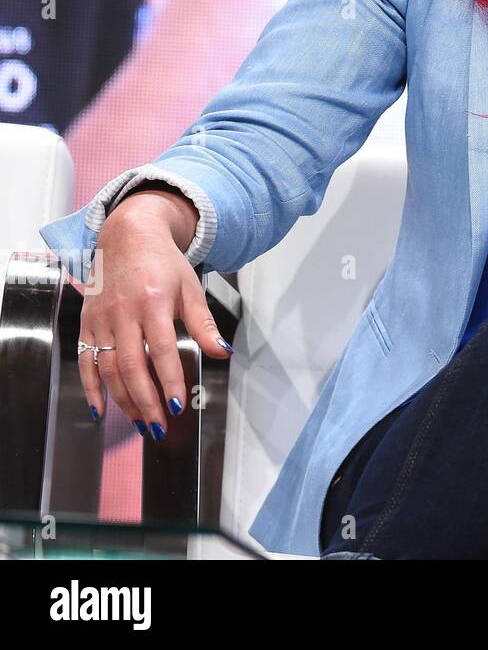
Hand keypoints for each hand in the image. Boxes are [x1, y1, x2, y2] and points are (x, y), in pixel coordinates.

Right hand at [77, 196, 231, 438]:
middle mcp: (123, 313)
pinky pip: (86, 360)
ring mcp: (102, 319)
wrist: (129, 237)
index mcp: (153, 303)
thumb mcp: (191, 288)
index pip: (161, 349)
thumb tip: (223, 353)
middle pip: (131, 365)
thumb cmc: (164, 264)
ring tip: (140, 423)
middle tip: (159, 427)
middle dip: (145, 400)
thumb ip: (203, 324)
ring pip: (108, 368)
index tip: (177, 405)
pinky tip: (100, 410)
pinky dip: (90, 387)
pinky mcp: (87, 323)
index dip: (168, 379)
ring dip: (123, 400)